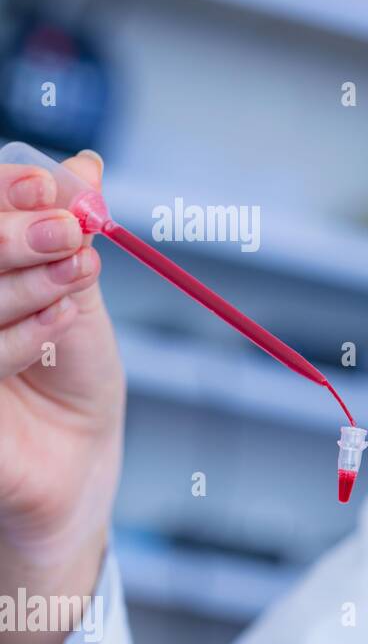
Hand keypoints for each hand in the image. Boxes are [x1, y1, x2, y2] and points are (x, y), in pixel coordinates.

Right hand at [0, 152, 123, 643]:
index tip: (53, 187)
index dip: (0, 194)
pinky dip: (17, 338)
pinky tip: (61, 323)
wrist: (72, 475)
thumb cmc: (67, 385)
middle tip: (69, 225)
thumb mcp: (75, 302)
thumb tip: (83, 167)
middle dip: (9, 231)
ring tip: (80, 268)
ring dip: (22, 279)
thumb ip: (69, 236)